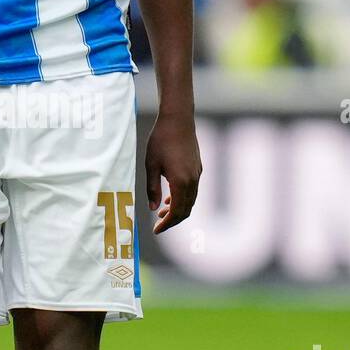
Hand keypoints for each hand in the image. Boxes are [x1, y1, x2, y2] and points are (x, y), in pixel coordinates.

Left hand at [144, 113, 201, 233]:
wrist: (178, 119)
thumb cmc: (161, 140)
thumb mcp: (151, 165)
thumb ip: (152, 189)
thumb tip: (153, 208)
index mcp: (181, 181)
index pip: (177, 211)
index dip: (167, 224)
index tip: (156, 230)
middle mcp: (193, 180)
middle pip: (186, 209)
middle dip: (173, 220)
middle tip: (158, 225)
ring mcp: (197, 173)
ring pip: (190, 200)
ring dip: (178, 209)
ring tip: (162, 213)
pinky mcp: (197, 167)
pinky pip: (192, 190)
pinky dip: (182, 198)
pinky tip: (170, 197)